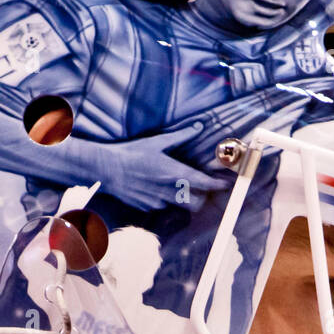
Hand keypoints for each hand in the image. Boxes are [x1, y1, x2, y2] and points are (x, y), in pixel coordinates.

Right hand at [79, 122, 232, 211]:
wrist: (107, 170)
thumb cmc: (131, 153)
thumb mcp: (157, 142)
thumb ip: (180, 137)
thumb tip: (198, 127)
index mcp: (175, 173)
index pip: (205, 183)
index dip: (218, 184)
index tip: (226, 183)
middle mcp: (169, 191)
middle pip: (197, 202)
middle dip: (203, 197)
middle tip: (202, 187)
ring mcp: (158, 201)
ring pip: (180, 205)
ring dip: (183, 197)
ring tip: (177, 185)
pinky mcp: (148, 207)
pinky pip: (163, 205)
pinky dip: (165, 198)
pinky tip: (156, 187)